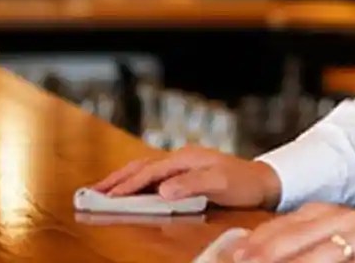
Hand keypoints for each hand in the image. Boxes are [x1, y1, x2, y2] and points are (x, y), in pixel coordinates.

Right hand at [88, 144, 282, 208]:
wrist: (264, 181)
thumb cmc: (243, 184)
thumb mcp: (220, 184)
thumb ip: (191, 185)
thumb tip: (162, 190)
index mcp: (185, 158)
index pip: (148, 172)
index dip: (126, 185)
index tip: (105, 197)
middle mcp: (180, 158)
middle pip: (140, 166)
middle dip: (114, 179)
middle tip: (90, 191)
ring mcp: (182, 164)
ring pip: (144, 169)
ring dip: (122, 179)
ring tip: (101, 190)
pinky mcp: (185, 172)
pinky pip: (153, 175)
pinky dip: (136, 181)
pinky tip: (129, 189)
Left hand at [219, 202, 354, 262]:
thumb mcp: (339, 234)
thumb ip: (302, 241)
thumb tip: (254, 251)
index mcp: (329, 214)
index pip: (284, 226)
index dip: (257, 244)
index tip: (233, 257)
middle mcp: (347, 221)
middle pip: (298, 242)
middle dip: (268, 258)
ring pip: (323, 257)